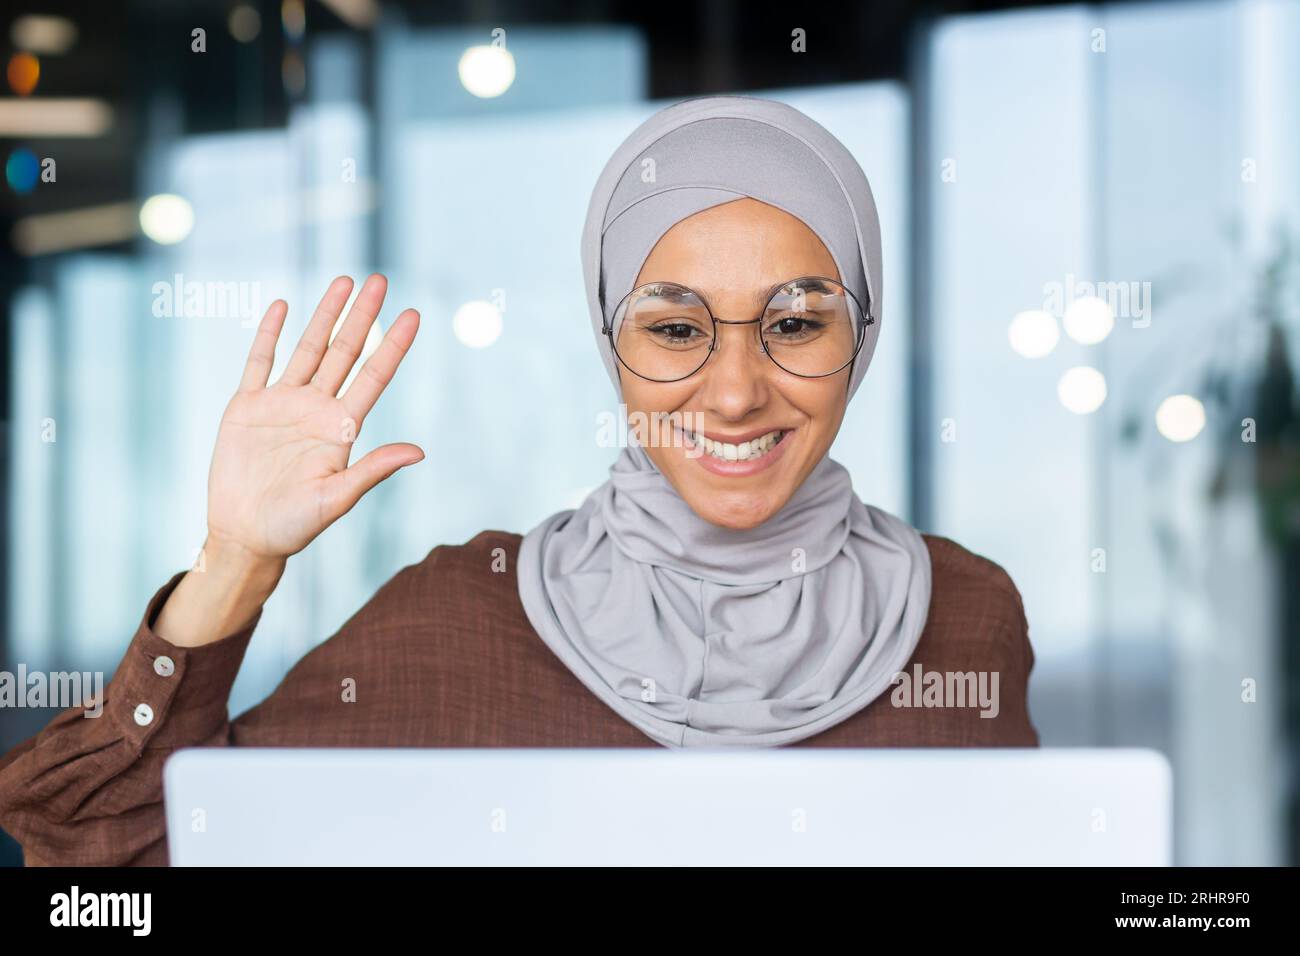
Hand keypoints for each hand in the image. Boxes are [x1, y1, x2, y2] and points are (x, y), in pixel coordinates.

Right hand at [205, 274, 422, 564]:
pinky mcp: (247, 407)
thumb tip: (419, 452)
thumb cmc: (293, 526)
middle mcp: (316, 409)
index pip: (375, 376)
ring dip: (325, 315)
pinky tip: (282, 306)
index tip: (414, 313)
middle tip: (380, 279)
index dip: (393, 344)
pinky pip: (259, 362)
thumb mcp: (336, 499)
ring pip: (308, 348)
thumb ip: (373, 470)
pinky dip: (269, 333)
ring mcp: (282, 404)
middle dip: (362, 315)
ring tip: (344, 281)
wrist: (244, 536)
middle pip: (345, 351)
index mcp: (341, 428)